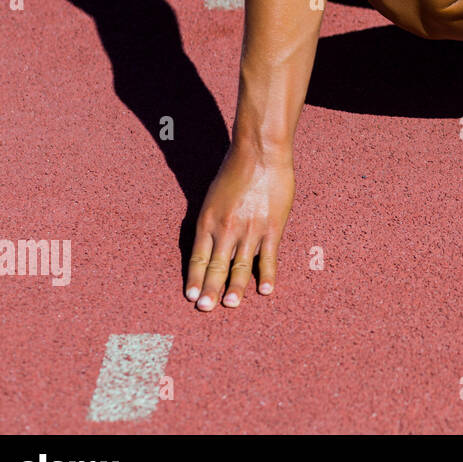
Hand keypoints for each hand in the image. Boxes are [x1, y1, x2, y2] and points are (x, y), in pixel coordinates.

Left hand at [186, 144, 294, 310]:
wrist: (261, 152)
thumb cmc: (236, 169)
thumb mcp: (214, 195)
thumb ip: (213, 219)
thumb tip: (212, 239)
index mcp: (207, 221)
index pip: (197, 257)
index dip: (194, 278)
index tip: (191, 296)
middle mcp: (225, 229)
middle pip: (215, 266)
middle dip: (209, 290)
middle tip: (205, 309)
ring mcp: (249, 230)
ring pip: (240, 266)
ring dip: (235, 288)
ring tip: (231, 305)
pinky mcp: (271, 227)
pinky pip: (268, 257)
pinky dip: (267, 275)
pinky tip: (265, 290)